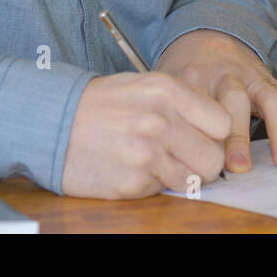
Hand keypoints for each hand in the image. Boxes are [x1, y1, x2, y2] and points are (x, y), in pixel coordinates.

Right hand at [61, 72, 230, 198]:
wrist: (52, 122)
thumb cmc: (103, 104)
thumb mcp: (146, 86)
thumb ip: (185, 102)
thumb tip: (221, 126)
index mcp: (168, 92)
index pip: (224, 124)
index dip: (216, 135)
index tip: (204, 137)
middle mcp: (160, 121)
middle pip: (214, 158)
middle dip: (203, 161)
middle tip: (183, 156)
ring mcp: (146, 154)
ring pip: (193, 179)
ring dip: (178, 174)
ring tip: (155, 160)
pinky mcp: (131, 182)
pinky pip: (162, 190)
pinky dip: (152, 183)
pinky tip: (133, 168)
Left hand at [154, 29, 276, 172]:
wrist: (204, 37)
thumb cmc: (184, 73)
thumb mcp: (167, 85)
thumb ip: (173, 114)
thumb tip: (175, 163)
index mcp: (195, 75)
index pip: (198, 104)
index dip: (200, 131)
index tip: (201, 161)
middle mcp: (228, 75)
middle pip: (235, 101)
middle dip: (238, 135)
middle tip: (239, 167)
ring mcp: (256, 80)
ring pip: (272, 101)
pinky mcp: (275, 89)